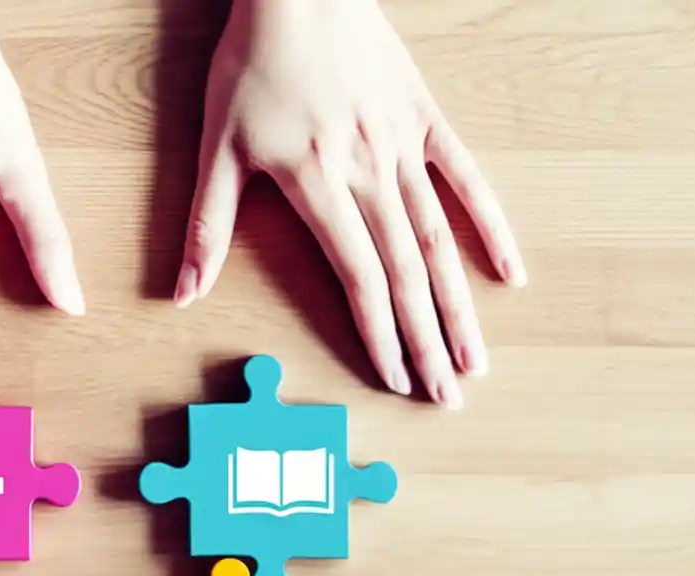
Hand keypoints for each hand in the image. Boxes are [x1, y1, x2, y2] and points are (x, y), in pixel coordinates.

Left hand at [177, 0, 525, 407]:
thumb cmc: (252, 60)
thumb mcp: (216, 142)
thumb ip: (206, 225)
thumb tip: (183, 294)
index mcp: (316, 185)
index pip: (358, 278)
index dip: (379, 335)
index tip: (395, 382)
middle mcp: (369, 174)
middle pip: (405, 274)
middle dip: (427, 342)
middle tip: (450, 396)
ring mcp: (404, 146)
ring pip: (439, 239)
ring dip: (459, 304)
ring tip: (477, 357)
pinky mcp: (425, 117)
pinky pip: (467, 178)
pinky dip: (489, 226)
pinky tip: (511, 273)